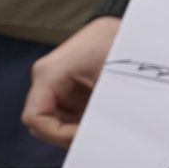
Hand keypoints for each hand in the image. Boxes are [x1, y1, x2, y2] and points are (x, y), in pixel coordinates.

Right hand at [23, 15, 120, 146]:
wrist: (133, 28)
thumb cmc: (119, 46)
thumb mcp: (111, 82)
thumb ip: (97, 114)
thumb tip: (96, 139)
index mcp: (48, 74)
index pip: (35, 118)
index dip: (59, 135)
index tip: (87, 136)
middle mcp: (47, 79)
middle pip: (43, 123)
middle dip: (68, 134)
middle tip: (96, 134)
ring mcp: (57, 84)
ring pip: (55, 121)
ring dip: (77, 128)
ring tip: (103, 124)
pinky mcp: (70, 88)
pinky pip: (68, 115)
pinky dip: (84, 122)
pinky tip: (103, 117)